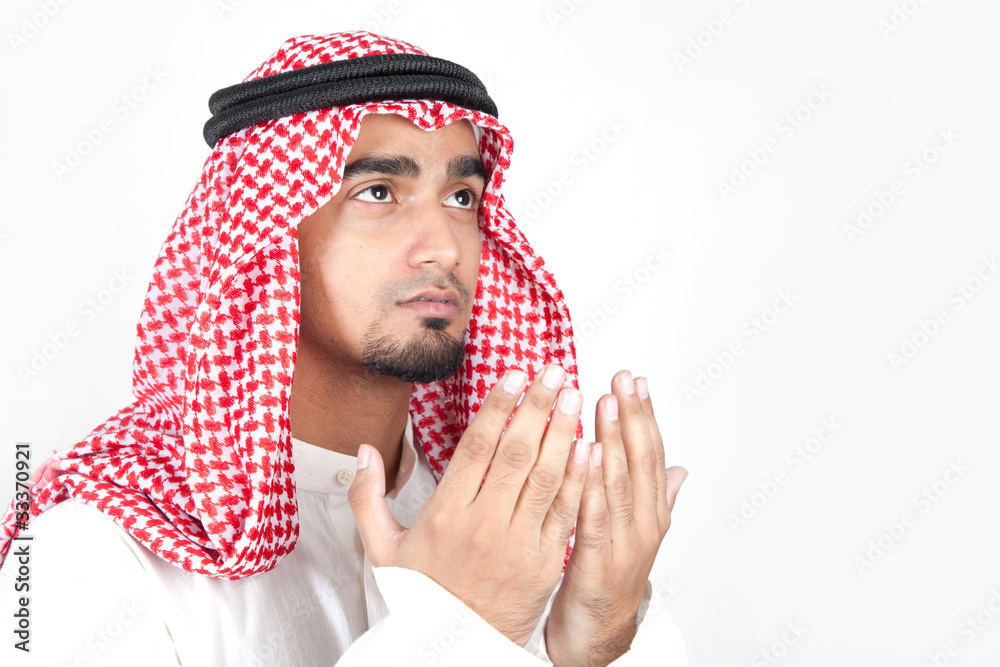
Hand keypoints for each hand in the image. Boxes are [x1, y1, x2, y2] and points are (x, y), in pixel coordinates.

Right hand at [348, 365, 592, 646]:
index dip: (499, 405)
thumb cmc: (421, 599)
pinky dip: (579, 479)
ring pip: (545, 477)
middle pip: (516, 452)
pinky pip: (565, 513)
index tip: (514, 374)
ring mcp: (518, 544)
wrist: (453, 651)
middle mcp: (483, 525)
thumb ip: (368, 498)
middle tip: (553, 371)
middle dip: (538, 406)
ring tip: (573, 396)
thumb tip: (364, 452)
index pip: (477, 446)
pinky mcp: (544, 563)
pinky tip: (590, 448)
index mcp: (445, 515)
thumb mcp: (382, 551)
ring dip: (563, 432)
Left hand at [545, 371, 687, 666]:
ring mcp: (625, 543)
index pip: (652, 453)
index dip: (646, 415)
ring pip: (620, 481)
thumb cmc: (608, 575)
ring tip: (606, 401)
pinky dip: (591, 482)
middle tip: (622, 378)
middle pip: (641, 460)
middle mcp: (644, 523)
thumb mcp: (633, 530)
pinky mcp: (598, 562)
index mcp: (652, 512)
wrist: (598, 633)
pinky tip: (585, 451)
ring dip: (613, 438)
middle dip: (632, 415)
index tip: (637, 380)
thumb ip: (654, 496)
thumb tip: (680, 467)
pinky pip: (594, 514)